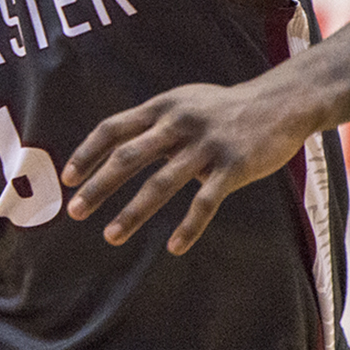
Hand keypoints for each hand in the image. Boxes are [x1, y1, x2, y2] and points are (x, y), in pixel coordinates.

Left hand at [60, 80, 315, 254]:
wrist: (281, 102)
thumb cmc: (224, 108)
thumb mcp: (184, 103)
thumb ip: (153, 124)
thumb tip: (117, 150)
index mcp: (162, 108)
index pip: (112, 129)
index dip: (87, 153)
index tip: (68, 178)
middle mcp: (178, 124)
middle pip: (128, 157)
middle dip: (98, 186)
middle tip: (75, 211)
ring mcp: (206, 145)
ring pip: (161, 183)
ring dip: (133, 212)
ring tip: (111, 235)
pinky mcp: (233, 166)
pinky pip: (205, 202)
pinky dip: (189, 227)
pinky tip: (174, 247)